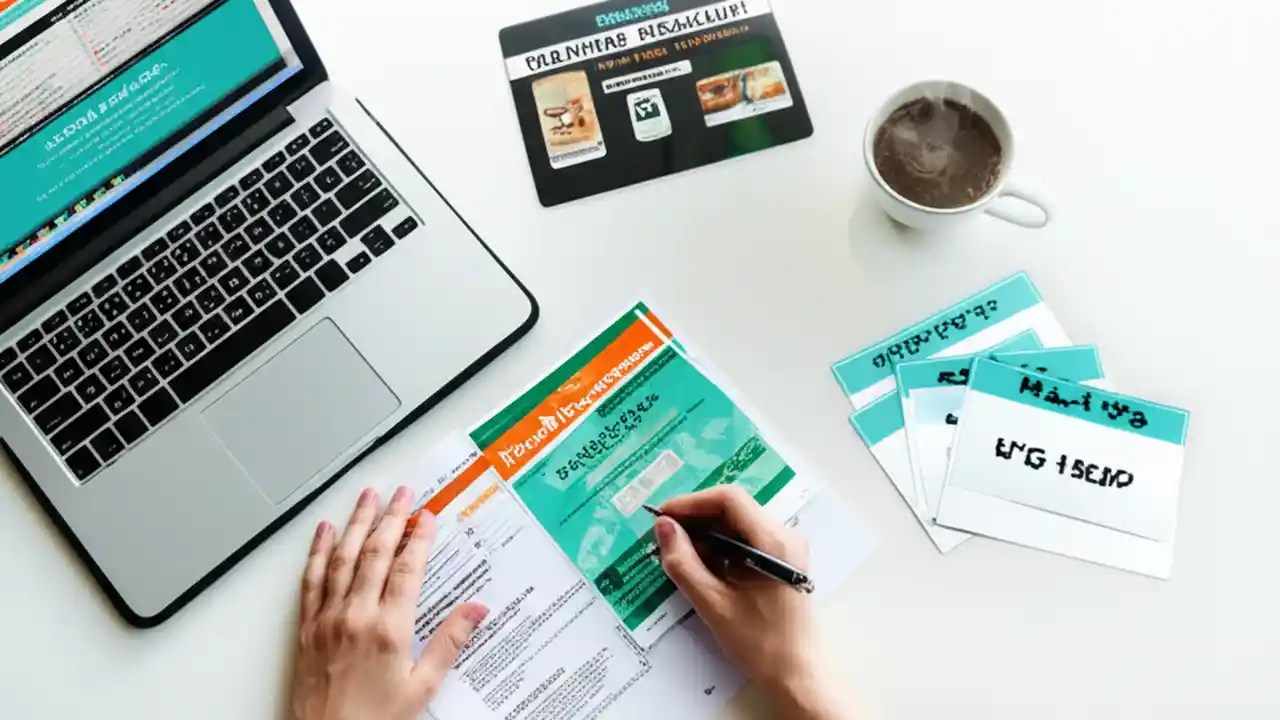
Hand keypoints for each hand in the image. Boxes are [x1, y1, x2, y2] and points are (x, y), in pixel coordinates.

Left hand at [289, 487, 488, 719]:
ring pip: (343, 558)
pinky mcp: (308, 628)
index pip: (408, 569)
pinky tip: (325, 532)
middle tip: (402, 493)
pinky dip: (318, 551)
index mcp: (389, 629)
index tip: (428, 516)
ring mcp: (328, 619)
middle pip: (376, 554)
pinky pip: (312, 580)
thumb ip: (449, 643)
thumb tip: (476, 610)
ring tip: (367, 497)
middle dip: (391, 518)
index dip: (420, 538)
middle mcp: (356, 616)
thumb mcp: (423, 687)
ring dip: (357, 523)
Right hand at [656, 487, 847, 719]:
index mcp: (774, 541)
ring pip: (738, 523)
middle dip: (696, 518)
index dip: (691, 502)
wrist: (798, 675)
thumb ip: (684, 563)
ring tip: (679, 554)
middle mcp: (785, 536)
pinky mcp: (781, 560)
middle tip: (664, 537)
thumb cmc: (761, 643)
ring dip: (707, 534)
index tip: (663, 517)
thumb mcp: (713, 604)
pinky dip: (720, 547)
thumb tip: (663, 527)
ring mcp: (785, 548)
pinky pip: (746, 540)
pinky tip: (702, 566)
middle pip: (734, 508)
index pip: (729, 499)